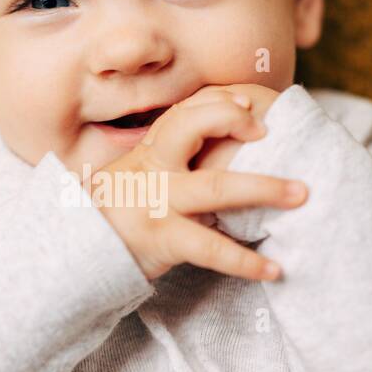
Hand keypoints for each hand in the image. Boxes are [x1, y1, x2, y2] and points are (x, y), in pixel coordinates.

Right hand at [88, 86, 307, 282]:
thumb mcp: (134, 176)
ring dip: (264, 188)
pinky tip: (274, 269)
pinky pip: (210, 248)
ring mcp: (158, 202)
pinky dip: (245, 261)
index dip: (219, 102)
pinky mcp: (162, 239)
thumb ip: (168, 161)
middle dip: (236, 121)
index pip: (185, 111)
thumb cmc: (114, 215)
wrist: (70, 253)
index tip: (250, 102)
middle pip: (193, 128)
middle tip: (273, 131)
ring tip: (302, 193)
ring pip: (216, 187)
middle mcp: (154, 168)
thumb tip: (218, 152)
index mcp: (150, 150)